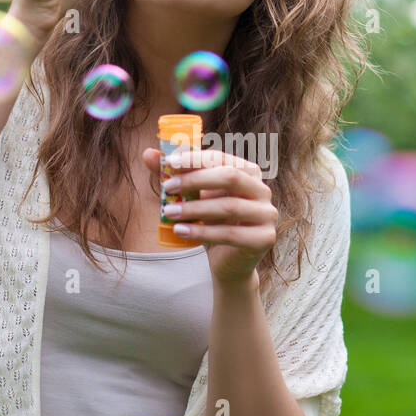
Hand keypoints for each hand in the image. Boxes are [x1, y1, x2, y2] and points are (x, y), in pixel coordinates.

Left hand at [140, 146, 276, 286]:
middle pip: (230, 177)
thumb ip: (176, 176)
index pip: (222, 158)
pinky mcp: (265, 238)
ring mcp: (268, 215)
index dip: (196, 158)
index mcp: (248, 172)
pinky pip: (231, 234)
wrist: (227, 262)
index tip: (170, 162)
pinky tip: (180, 231)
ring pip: (229, 207)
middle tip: (168, 188)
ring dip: (195, 209)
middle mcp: (262, 190)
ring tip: (167, 213)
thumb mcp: (193, 198)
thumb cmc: (211, 223)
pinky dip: (203, 232)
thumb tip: (148, 154)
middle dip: (196, 181)